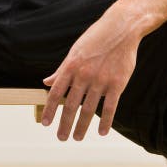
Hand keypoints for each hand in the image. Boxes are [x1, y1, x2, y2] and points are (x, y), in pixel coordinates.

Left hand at [39, 12, 139, 140]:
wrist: (121, 28)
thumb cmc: (95, 39)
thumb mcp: (74, 51)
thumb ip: (61, 70)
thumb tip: (46, 82)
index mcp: (70, 66)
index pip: (56, 92)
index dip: (50, 109)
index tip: (45, 124)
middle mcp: (84, 75)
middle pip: (71, 104)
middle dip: (64, 123)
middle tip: (60, 138)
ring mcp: (101, 80)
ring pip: (89, 109)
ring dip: (82, 126)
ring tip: (76, 137)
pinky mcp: (118, 83)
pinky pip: (110, 107)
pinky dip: (106, 121)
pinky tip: (101, 132)